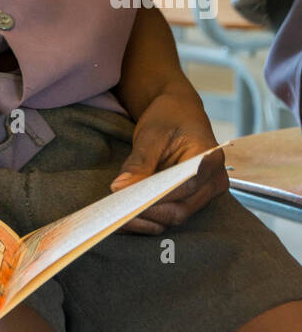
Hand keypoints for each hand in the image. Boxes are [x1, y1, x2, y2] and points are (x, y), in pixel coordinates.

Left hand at [109, 86, 228, 233]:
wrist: (180, 112)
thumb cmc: (169, 117)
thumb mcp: (151, 134)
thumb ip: (139, 162)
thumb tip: (120, 188)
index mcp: (210, 159)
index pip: (184, 187)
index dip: (156, 198)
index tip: (128, 202)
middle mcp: (214, 181)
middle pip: (181, 209)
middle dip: (148, 212)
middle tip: (116, 212)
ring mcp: (206, 193)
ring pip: (175, 216)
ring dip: (147, 219)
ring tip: (117, 216)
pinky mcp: (193, 200)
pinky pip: (171, 214)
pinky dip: (150, 217)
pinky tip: (127, 215)